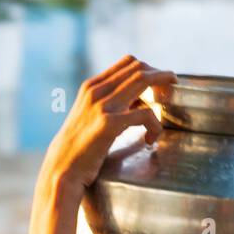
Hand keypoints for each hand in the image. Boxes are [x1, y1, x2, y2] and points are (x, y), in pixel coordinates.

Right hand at [39, 54, 175, 198]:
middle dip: (161, 75)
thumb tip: (134, 104)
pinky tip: (151, 139)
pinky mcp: (109, 123)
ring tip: (168, 105)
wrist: (61, 170)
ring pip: (143, 80)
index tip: (162, 82)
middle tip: (173, 87)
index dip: (149, 69)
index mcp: (91, 87)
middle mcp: (96, 91)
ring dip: (163, 88)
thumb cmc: (78, 150)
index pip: (127, 63)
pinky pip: (145, 113)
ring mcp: (102, 105)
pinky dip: (155, 125)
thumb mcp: (89, 119)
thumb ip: (108, 107)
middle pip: (138, 67)